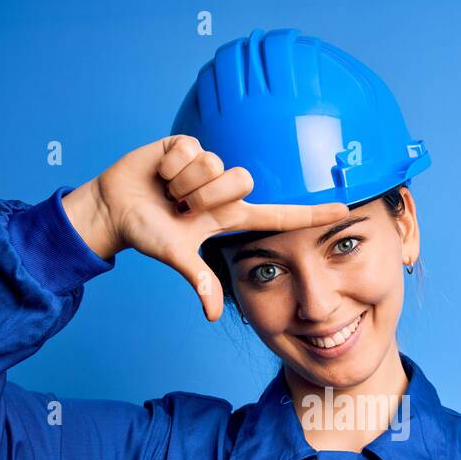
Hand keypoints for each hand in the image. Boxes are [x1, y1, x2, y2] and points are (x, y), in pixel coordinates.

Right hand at [61, 135, 349, 320]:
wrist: (114, 209)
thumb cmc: (148, 232)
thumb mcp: (177, 256)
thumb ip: (199, 280)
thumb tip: (213, 315)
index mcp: (231, 215)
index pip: (280, 214)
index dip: (312, 213)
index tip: (346, 209)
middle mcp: (225, 188)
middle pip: (242, 180)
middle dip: (206, 196)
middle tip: (182, 206)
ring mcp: (207, 163)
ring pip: (213, 164)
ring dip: (184, 182)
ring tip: (168, 191)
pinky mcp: (185, 143)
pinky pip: (190, 149)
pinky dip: (169, 165)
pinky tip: (160, 172)